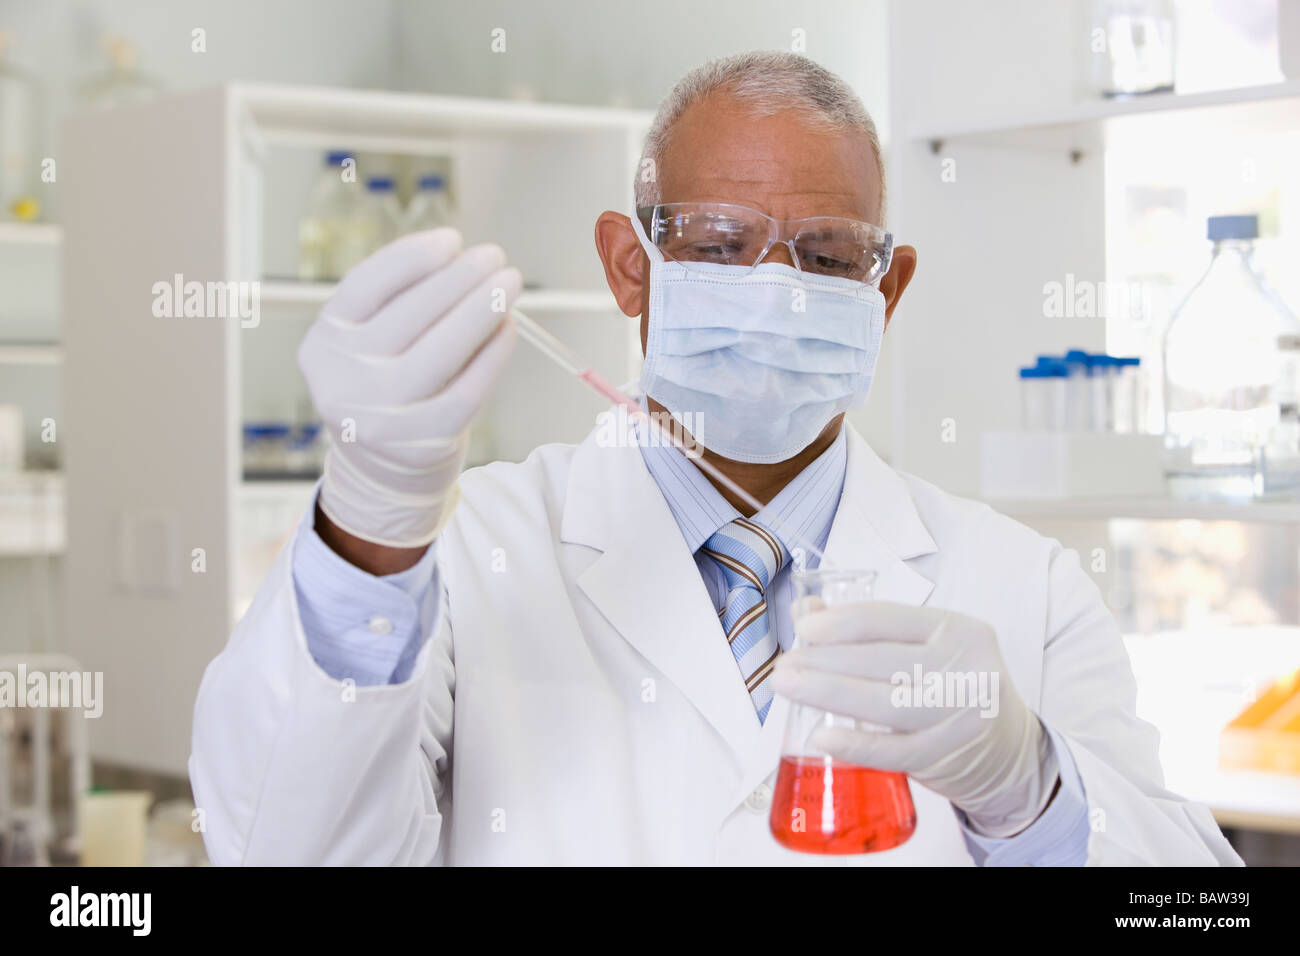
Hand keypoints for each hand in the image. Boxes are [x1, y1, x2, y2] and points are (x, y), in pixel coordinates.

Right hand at [297, 229, 520, 548]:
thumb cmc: (384, 386)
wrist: (381, 469)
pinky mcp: (423, 442)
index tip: (451, 239)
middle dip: (459, 278)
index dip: (412, 258)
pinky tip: (508, 327)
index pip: (365, 287)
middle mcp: (344, 380)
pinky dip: (493, 354)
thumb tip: (462, 259)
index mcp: (324, 343)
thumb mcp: (368, 344)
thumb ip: (400, 303)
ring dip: (482, 309)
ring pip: (441, 351)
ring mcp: (382, 416)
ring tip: (509, 284)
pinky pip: (468, 389)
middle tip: (494, 256)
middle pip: (410, 315)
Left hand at [770, 601, 1059, 837]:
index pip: (889, 620)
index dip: (840, 623)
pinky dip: (855, 743)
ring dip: (828, 694)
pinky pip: (893, 751)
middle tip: (785, 665)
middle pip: (880, 661)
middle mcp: (965, 669)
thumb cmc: (958, 687)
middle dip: (823, 661)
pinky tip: (820, 734)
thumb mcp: (930, 648)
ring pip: (884, 703)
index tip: (805, 629)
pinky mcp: (947, 757)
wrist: (1010, 752)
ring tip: (788, 687)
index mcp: (959, 630)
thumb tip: (809, 613)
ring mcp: (959, 716)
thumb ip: (873, 631)